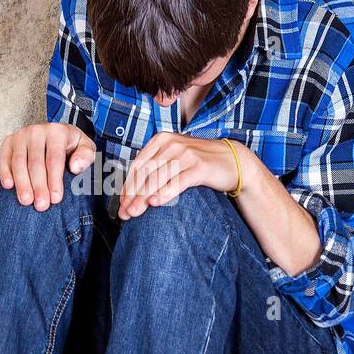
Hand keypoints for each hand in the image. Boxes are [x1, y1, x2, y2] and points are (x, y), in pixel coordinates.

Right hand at [0, 123, 95, 210]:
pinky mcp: (9, 142)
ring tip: (26, 201)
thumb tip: (75, 167)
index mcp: (57, 132)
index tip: (56, 198)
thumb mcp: (86, 148)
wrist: (55, 135)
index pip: (54, 159)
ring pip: (19, 162)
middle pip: (36, 162)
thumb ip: (86, 156)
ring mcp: (21, 136)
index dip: (55, 180)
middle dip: (38, 186)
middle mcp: (37, 131)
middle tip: (41, 205)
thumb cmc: (71, 146)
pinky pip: (5, 158)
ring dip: (22, 183)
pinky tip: (9, 186)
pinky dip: (5, 172)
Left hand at [119, 132, 247, 218]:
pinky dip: (165, 193)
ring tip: (135, 213)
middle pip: (146, 173)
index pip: (138, 165)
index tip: (122, 204)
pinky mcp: (200, 166)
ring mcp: (186, 154)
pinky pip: (178, 181)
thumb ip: (155, 168)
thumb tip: (131, 193)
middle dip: (133, 195)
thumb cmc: (198, 163)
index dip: (127, 186)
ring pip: (159, 178)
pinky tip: (156, 203)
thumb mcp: (173, 159)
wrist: (231, 161)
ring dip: (144, 197)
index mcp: (161, 140)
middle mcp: (172, 144)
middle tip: (125, 213)